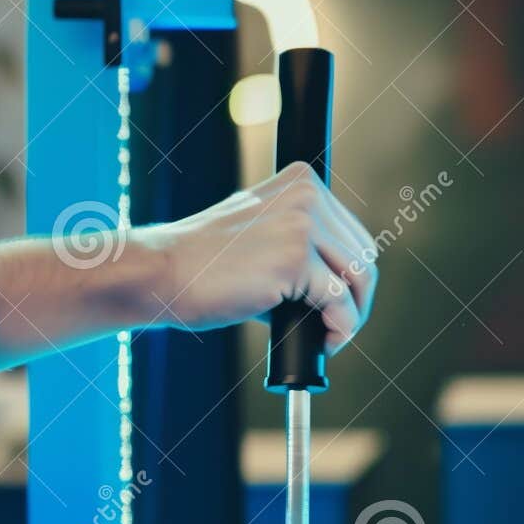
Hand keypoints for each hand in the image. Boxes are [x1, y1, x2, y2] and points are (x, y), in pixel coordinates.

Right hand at [141, 163, 377, 351]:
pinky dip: (340, 328)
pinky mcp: (294, 258)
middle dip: (356, 298)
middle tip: (334, 327)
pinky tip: (324, 342)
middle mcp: (306, 195)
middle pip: (363, 256)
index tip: (337, 305)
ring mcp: (301, 224)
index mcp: (301, 181)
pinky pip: (339, 303)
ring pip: (358, 278)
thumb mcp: (261, 233)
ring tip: (329, 336)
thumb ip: (300, 244)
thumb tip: (342, 287)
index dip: (351, 277)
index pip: (353, 235)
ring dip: (351, 316)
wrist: (160, 274)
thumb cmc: (203, 265)